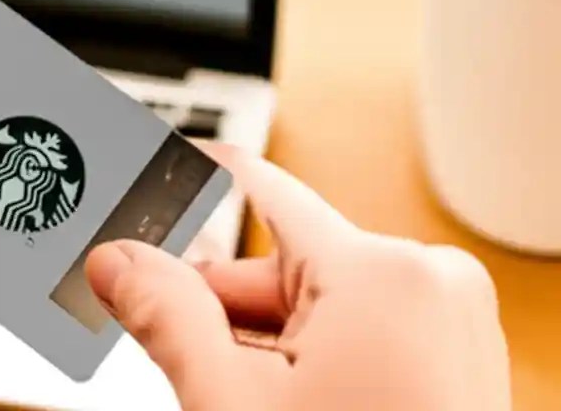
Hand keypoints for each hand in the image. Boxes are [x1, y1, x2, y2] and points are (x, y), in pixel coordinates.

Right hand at [86, 145, 510, 410]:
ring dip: (264, 349)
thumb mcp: (233, 404)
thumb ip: (165, 317)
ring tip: (249, 406)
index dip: (188, 188)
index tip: (142, 184)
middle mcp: (429, 280)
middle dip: (223, 312)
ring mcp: (449, 320)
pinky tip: (287, 409)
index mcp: (382, 271)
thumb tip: (117, 261)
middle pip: (280, 265)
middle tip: (188, 366)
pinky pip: (356, 333)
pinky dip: (309, 365)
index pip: (260, 189)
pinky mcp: (454, 356)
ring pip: (314, 306)